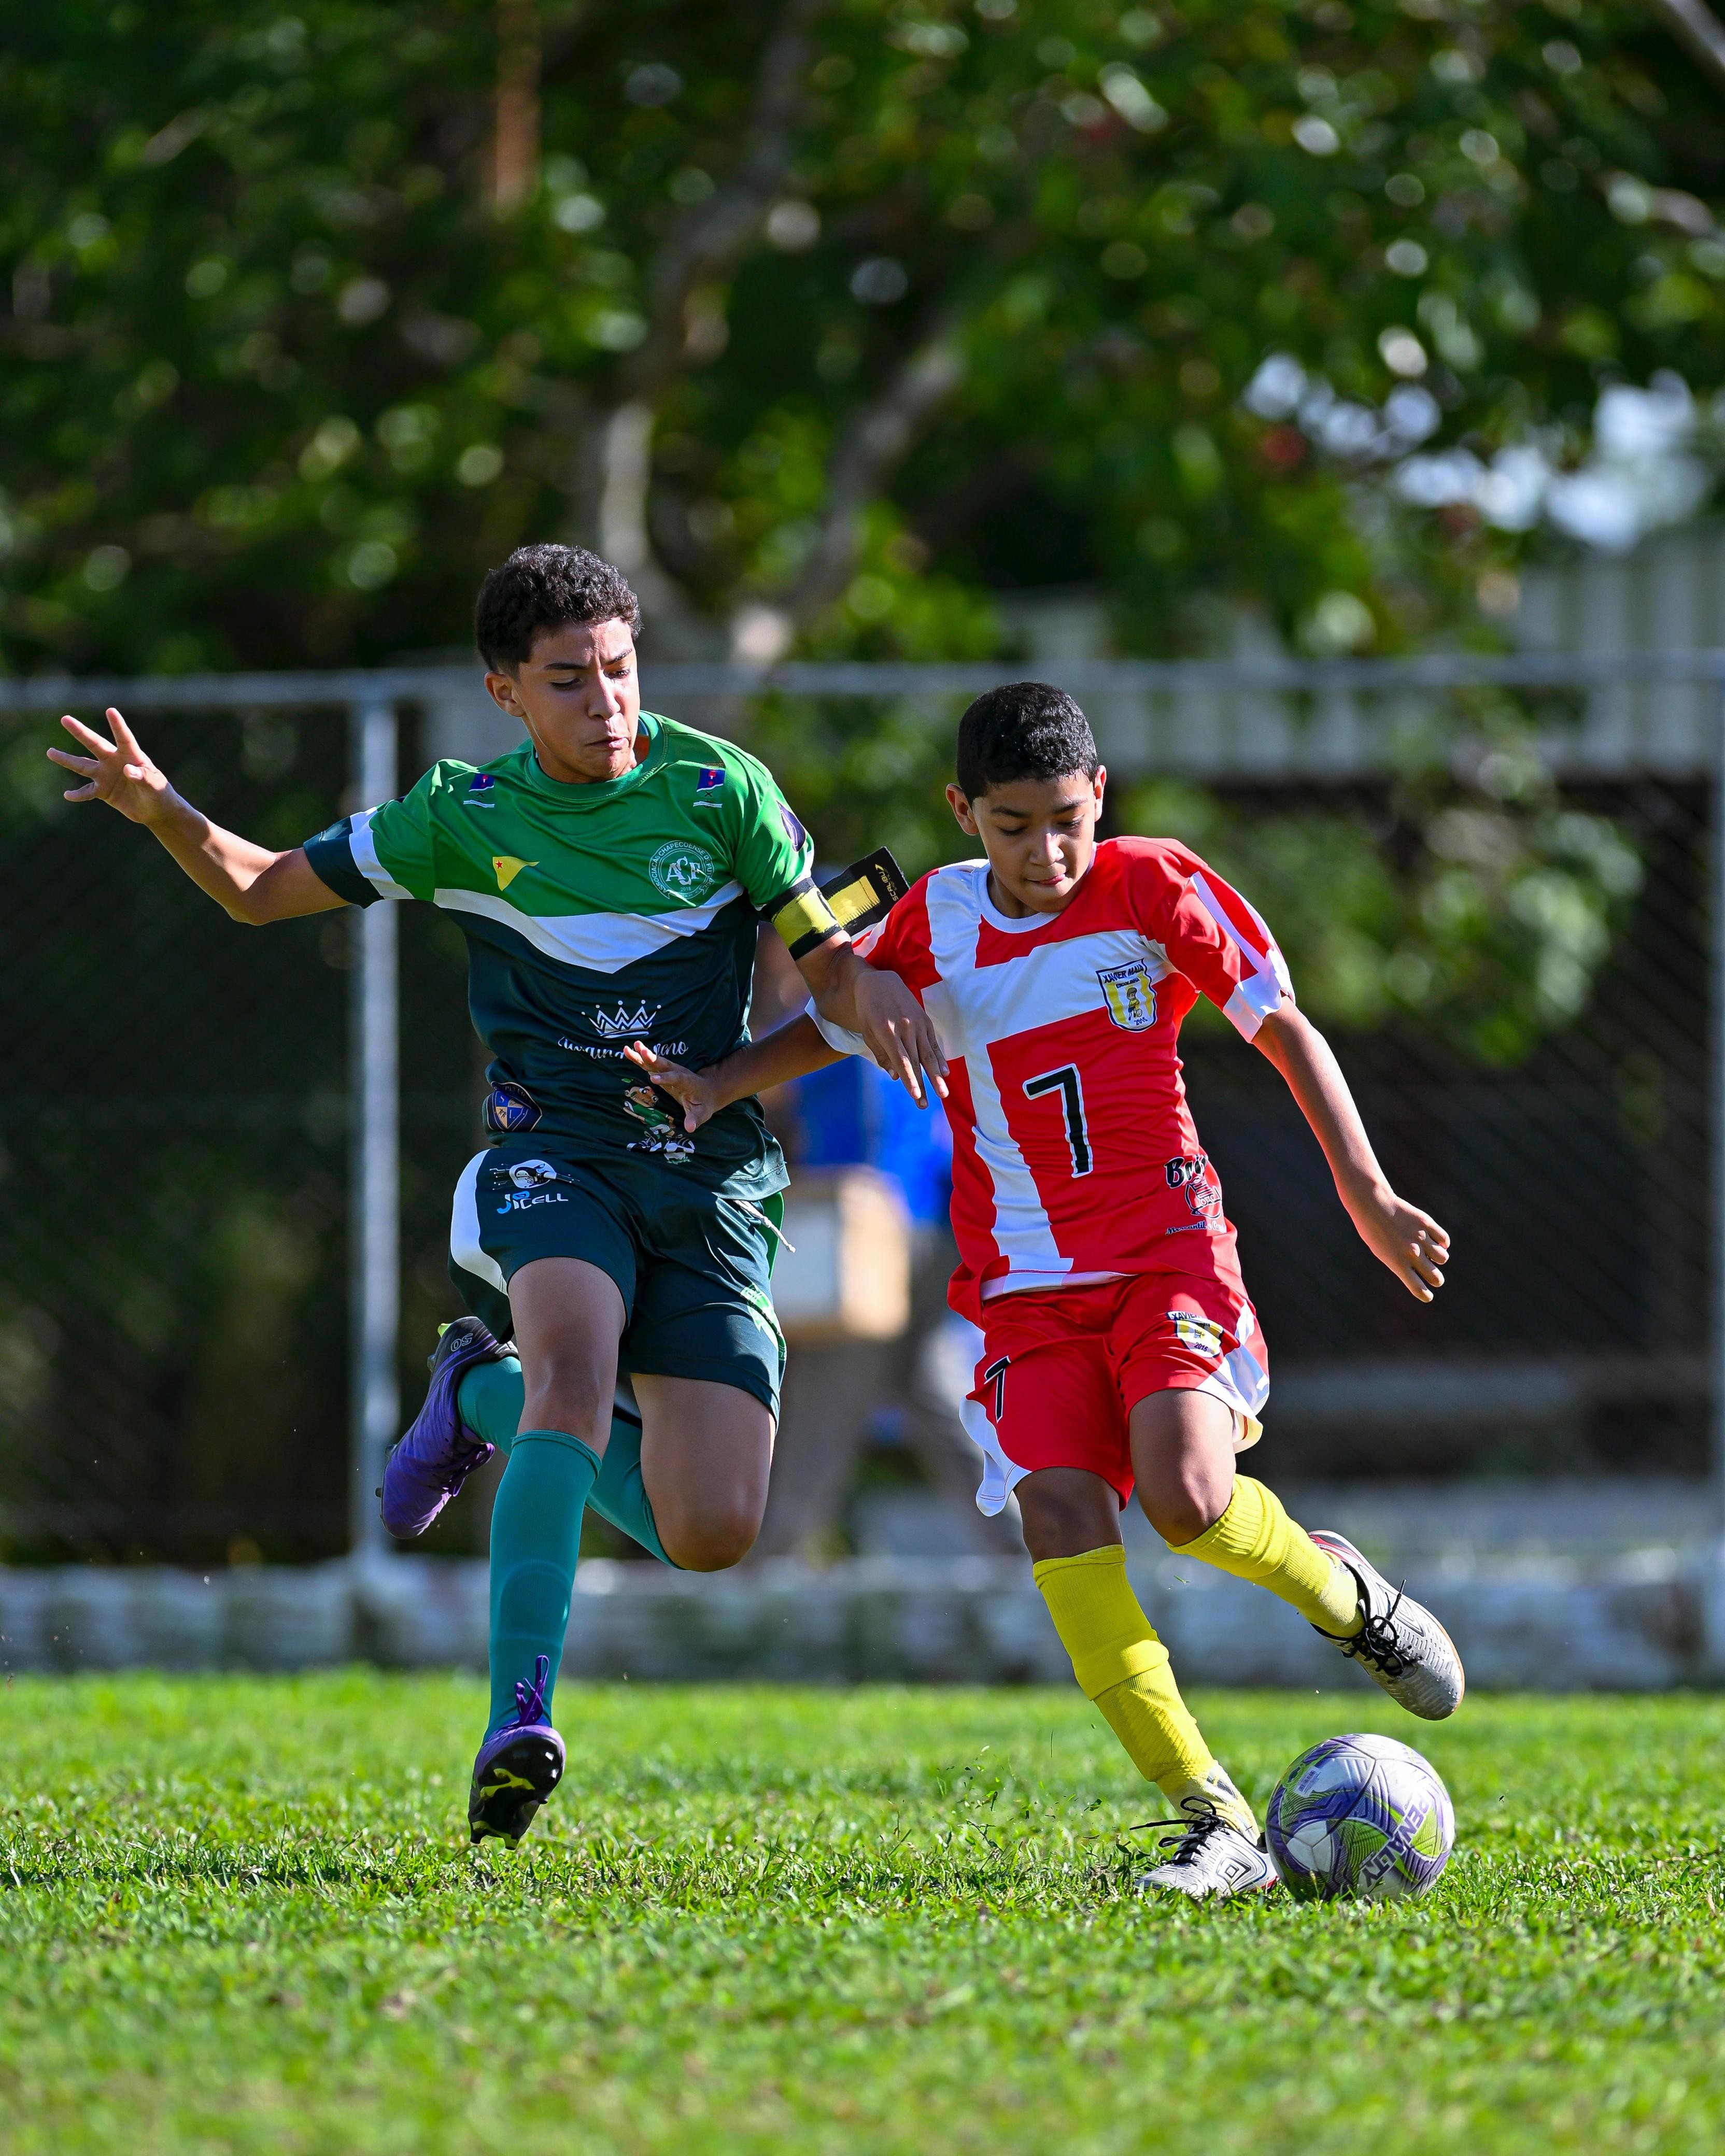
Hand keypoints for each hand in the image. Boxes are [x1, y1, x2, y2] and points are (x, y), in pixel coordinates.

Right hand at [47, 709, 171, 823]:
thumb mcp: (155, 786)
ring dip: (67, 760)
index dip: (118, 725)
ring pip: (83, 766)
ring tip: (50, 752)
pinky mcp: (103, 790)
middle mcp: (115, 761)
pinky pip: (87, 791)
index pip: (124, 738)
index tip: (111, 710)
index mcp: (132, 756)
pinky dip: (78, 794)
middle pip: (95, 745)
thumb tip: (128, 770)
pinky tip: (67, 795)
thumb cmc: (160, 793)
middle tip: (65, 719)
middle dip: (80, 732)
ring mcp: (107, 775)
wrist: (156, 810)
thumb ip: (143, 777)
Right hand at [622, 1041, 722, 1131]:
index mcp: (688, 1082)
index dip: (666, 1078)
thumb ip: (695, 1119)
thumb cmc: (704, 1103)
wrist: (708, 1089)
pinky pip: (650, 1064)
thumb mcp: (702, 1113)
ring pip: (655, 1062)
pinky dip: (640, 1058)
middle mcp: (678, 1072)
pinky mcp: (663, 1071)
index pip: (677, 1079)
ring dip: (643, 1054)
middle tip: (642, 1051)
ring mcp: (670, 1070)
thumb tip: (690, 1128)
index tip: (653, 1079)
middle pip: (665, 1065)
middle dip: (654, 1059)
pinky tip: (628, 1051)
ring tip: (629, 1048)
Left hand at [850, 966, 947, 1107]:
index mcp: (886, 1031)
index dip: (909, 1079)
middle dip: (922, 1085)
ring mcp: (917, 1023)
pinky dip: (940, 1057)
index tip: (915, 1095)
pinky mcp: (925, 1020)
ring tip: (943, 1094)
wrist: (879, 981)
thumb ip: (881, 1055)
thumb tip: (894, 1077)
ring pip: (928, 1054)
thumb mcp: (867, 1032)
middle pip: (916, 1061)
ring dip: (935, 1076)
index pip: (901, 1060)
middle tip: (924, 1105)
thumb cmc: (868, 1011)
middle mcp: (904, 1027)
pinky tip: (945, 1072)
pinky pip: (933, 1042)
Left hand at [1347, 1185, 1449, 1302]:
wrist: (1372, 1204)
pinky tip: (1436, 1241)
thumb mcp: (1383, 1252)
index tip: (1428, 1296)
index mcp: (1398, 1264)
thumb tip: (1423, 1267)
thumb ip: (1402, 1263)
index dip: (1425, 1296)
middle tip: (1435, 1278)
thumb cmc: (1373, 1230)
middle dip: (1436, 1280)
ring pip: (1443, 1257)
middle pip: (1435, 1277)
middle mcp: (1412, 1253)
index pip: (1418, 1289)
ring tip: (1432, 1254)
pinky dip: (1442, 1243)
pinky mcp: (1426, 1223)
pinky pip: (1443, 1239)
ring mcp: (1420, 1238)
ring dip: (1439, 1258)